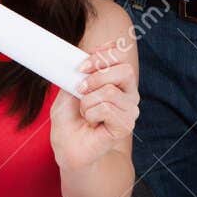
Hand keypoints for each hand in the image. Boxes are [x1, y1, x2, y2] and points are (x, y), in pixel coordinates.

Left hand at [50, 38, 139, 170]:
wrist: (67, 145)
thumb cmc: (69, 117)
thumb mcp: (70, 86)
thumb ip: (81, 69)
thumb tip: (88, 51)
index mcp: (117, 78)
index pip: (120, 55)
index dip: (101, 55)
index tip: (81, 66)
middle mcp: (128, 92)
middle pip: (125, 70)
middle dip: (97, 76)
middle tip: (80, 89)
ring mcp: (129, 109)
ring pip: (111, 91)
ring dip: (88, 101)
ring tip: (85, 112)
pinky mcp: (126, 125)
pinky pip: (108, 109)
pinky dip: (91, 113)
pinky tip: (91, 122)